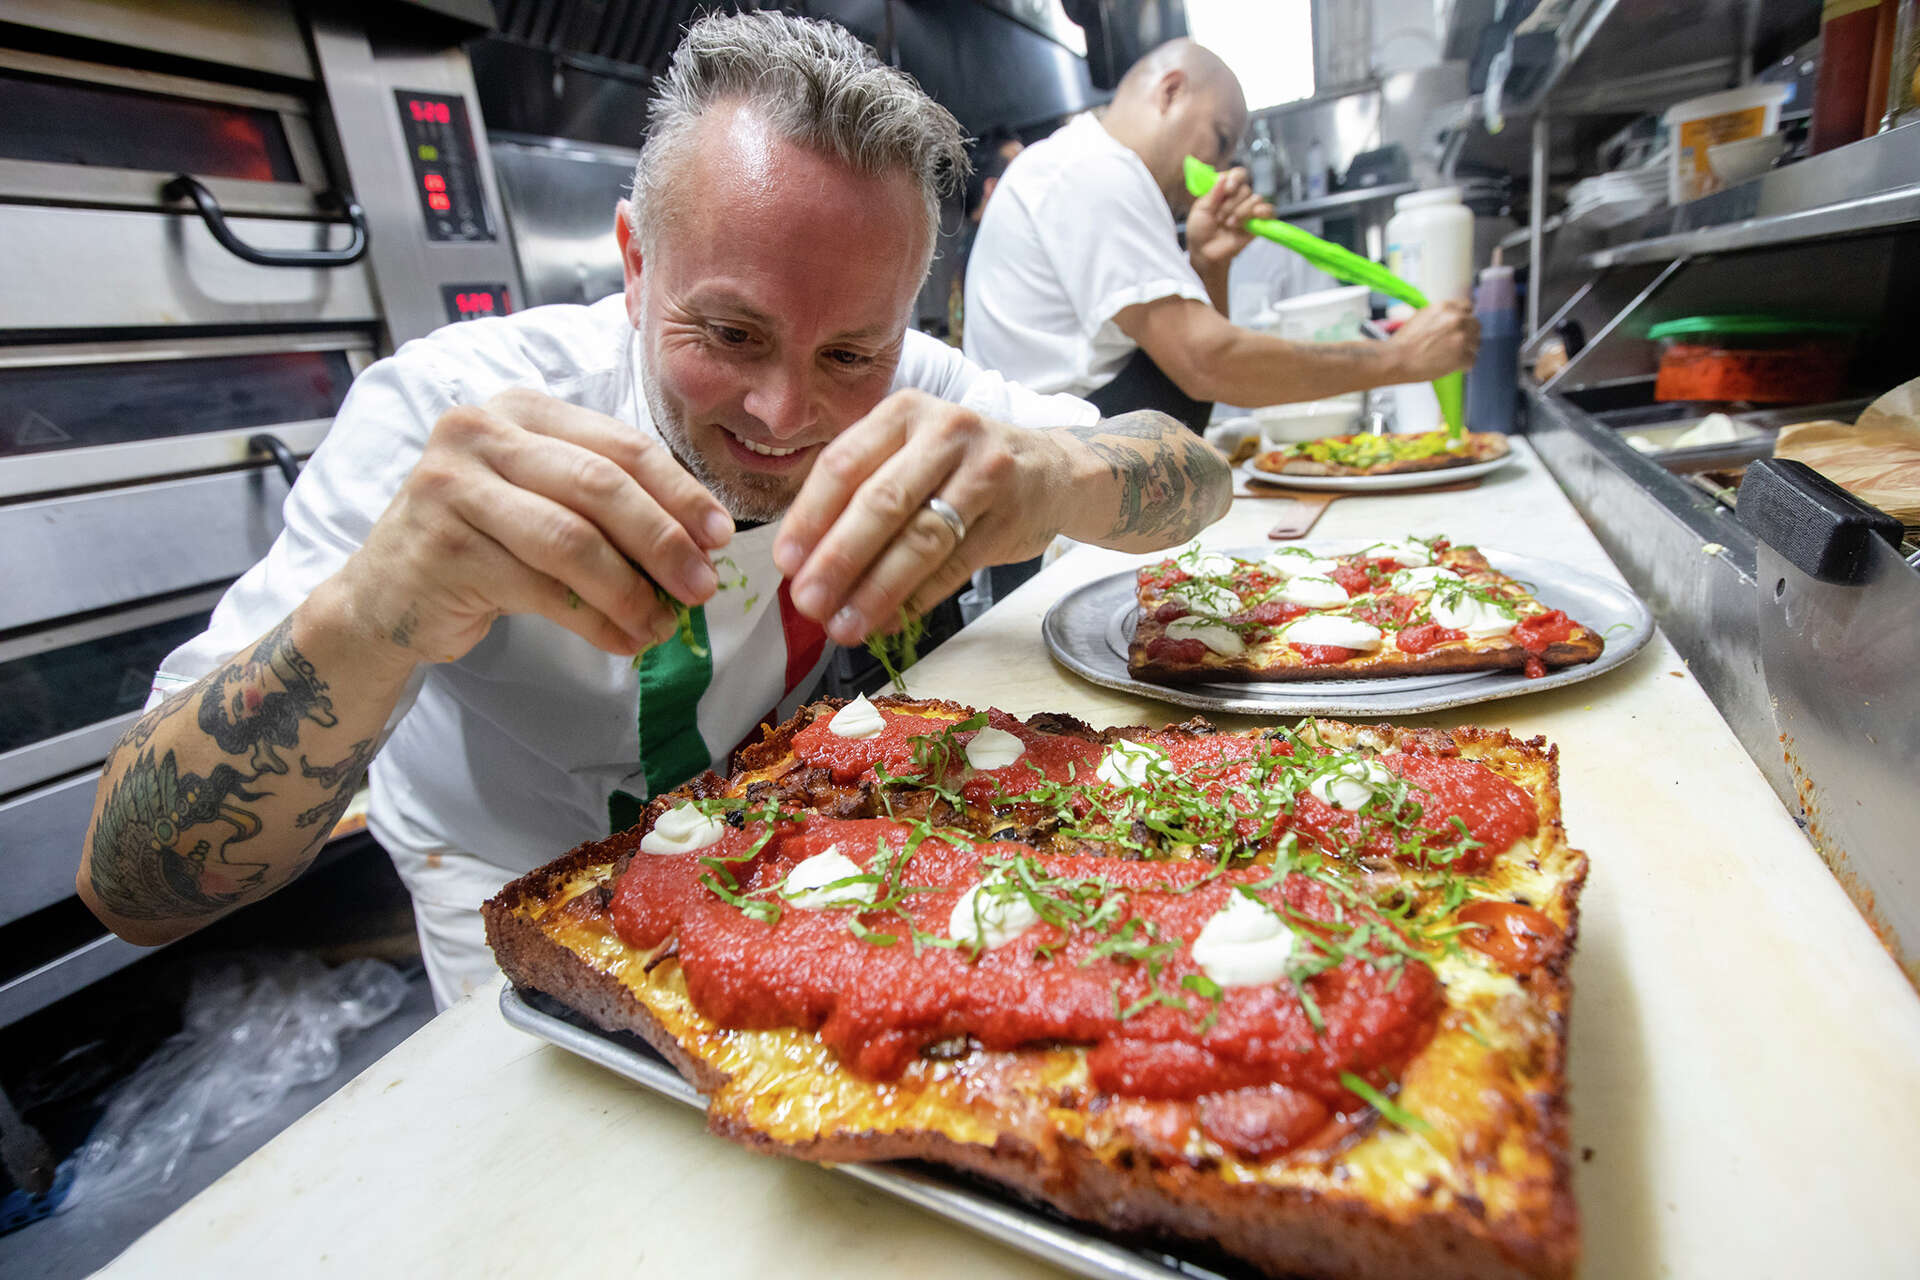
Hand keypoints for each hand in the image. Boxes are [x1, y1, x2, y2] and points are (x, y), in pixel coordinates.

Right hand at [332, 388, 733, 664]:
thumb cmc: (483, 543)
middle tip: (701, 587)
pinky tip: (623, 640)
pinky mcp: (442, 548)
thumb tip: (700, 545)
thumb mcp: (543, 502)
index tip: (719, 536)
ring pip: (571, 541)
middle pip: (600, 486)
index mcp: (521, 410)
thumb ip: (607, 506)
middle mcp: (480, 434)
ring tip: (663, 624)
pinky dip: (595, 620)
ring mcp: (452, 488)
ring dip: (631, 590)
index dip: (679, 492)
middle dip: (663, 541)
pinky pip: (542, 589)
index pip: (620, 445)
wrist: (385, 597)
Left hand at [772, 390, 1067, 645]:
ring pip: (920, 539)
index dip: (810, 517)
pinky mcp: (1008, 518)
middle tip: (808, 602)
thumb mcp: (908, 450)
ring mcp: (984, 474)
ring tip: (844, 626)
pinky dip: (916, 601)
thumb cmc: (957, 466)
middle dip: (839, 559)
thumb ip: (858, 490)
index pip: (844, 464)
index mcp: (903, 412)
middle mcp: (945, 433)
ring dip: (876, 590)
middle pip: (882, 502)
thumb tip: (803, 560)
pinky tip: (888, 622)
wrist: (1050, 470)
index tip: (786, 563)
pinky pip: (953, 567)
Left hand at [1185, 166, 1271, 276]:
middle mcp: (1238, 198)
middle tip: (1219, 218)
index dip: (1235, 179)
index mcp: (1225, 189)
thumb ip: (1213, 193)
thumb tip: (1223, 176)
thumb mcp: (1201, 210)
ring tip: (1229, 225)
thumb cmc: (1200, 230)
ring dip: (1241, 212)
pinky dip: (1264, 212)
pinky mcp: (1257, 223)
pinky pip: (1269, 211)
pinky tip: (1254, 216)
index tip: (1228, 189)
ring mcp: (1248, 210)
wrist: (1204, 252)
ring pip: (1256, 199)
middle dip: (1231, 205)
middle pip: (1245, 189)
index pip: (1238, 174)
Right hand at [1387, 301, 1480, 381]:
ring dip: (1467, 350)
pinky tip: (1450, 366)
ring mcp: (1461, 338)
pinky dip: (1463, 365)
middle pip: (1476, 325)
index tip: (1459, 327)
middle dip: (1468, 335)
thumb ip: (1440, 315)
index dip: (1464, 318)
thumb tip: (1450, 319)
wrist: (1395, 359)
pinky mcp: (1462, 356)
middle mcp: (1456, 319)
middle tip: (1455, 345)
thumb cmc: (1403, 343)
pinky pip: (1472, 360)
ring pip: (1477, 343)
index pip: (1468, 308)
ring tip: (1450, 357)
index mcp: (1446, 307)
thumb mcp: (1421, 317)